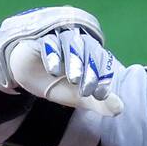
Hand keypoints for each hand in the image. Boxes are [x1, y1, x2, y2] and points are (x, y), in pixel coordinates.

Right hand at [0, 7, 123, 116]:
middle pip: (88, 49)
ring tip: (73, 81)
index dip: (103, 77)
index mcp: (90, 54)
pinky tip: (54, 71)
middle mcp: (77, 42)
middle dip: (90, 70)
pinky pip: (49, 41)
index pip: (101, 60)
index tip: (99, 96)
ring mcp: (58, 36)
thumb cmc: (56, 84)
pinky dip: (53, 55)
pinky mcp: (40, 37)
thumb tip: (120, 109)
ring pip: (71, 42)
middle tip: (86, 90)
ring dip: (74, 61)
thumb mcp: (77, 96)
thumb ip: (99, 102)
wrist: (26, 77)